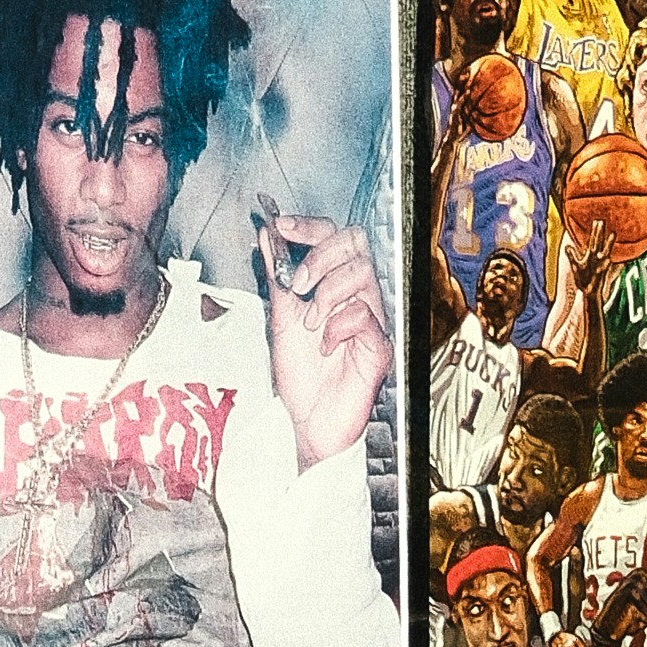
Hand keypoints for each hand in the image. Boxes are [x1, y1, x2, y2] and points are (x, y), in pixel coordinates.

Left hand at [252, 202, 393, 469]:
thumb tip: (266, 235)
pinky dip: (338, 326)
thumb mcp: (280, 318)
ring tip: (310, 325)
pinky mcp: (380, 346)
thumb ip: (277, 277)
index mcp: (336, 283)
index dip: (310, 226)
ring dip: (327, 295)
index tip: (280, 226)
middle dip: (320, 257)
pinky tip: (325, 346)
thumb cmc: (301, 374)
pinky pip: (366, 315)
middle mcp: (359, 295)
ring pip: (362, 274)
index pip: (335, 235)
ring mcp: (373, 318)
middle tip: (297, 286)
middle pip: (355, 244)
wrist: (307, 420)